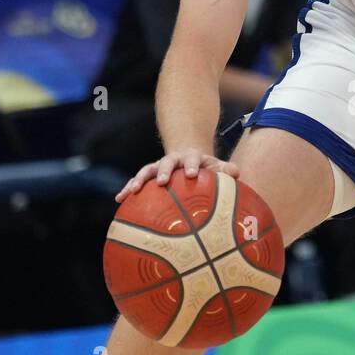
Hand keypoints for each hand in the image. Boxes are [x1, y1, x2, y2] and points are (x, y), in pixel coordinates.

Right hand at [115, 150, 239, 202]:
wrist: (186, 156)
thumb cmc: (205, 167)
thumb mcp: (216, 166)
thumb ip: (226, 169)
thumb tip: (236, 173)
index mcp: (191, 158)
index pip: (193, 159)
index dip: (192, 165)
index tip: (192, 174)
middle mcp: (173, 160)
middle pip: (166, 163)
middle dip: (164, 171)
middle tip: (163, 181)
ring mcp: (158, 167)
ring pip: (146, 171)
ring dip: (139, 180)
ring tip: (132, 191)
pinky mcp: (148, 176)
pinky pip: (136, 181)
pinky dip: (127, 188)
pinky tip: (118, 199)